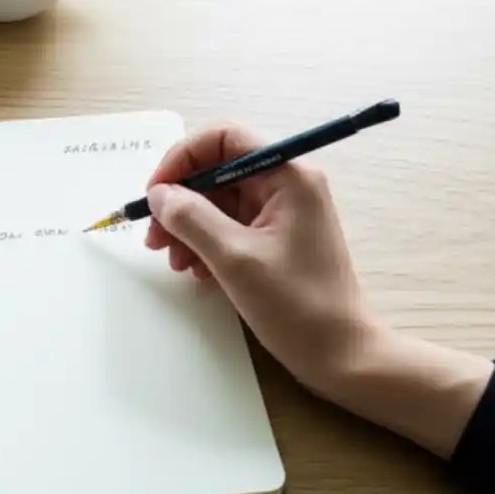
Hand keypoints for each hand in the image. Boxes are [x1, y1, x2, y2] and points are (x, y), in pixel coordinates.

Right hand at [144, 125, 490, 457]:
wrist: (340, 354)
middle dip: (180, 202)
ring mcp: (282, 213)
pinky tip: (197, 272)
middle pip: (217, 172)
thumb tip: (160, 195)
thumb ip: (192, 218)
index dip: (182, 159)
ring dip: (188, 228)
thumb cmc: (297, 305)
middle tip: (154, 238)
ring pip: (218, 202)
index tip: (156, 193)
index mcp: (288, 176)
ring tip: (175, 262)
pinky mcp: (275, 240)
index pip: (225, 139)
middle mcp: (287, 185)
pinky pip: (229, 227)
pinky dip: (205, 244)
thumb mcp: (234, 258)